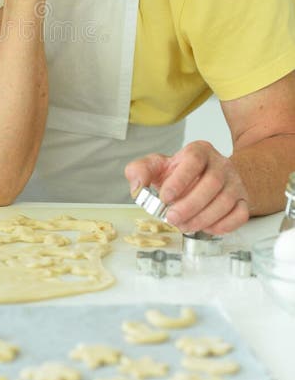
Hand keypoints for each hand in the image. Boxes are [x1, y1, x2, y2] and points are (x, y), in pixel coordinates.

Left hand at [124, 140, 249, 233]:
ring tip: (183, 226)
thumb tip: (137, 185)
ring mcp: (234, 182)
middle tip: (171, 218)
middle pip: (212, 183)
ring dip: (202, 218)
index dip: (180, 180)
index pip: (194, 160)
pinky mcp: (243, 200)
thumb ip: (140, 170)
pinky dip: (223, 225)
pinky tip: (206, 228)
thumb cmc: (180, 173)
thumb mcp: (157, 166)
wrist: (209, 176)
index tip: (165, 197)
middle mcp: (220, 164)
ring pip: (225, 201)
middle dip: (190, 205)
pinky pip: (240, 215)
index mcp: (199, 151)